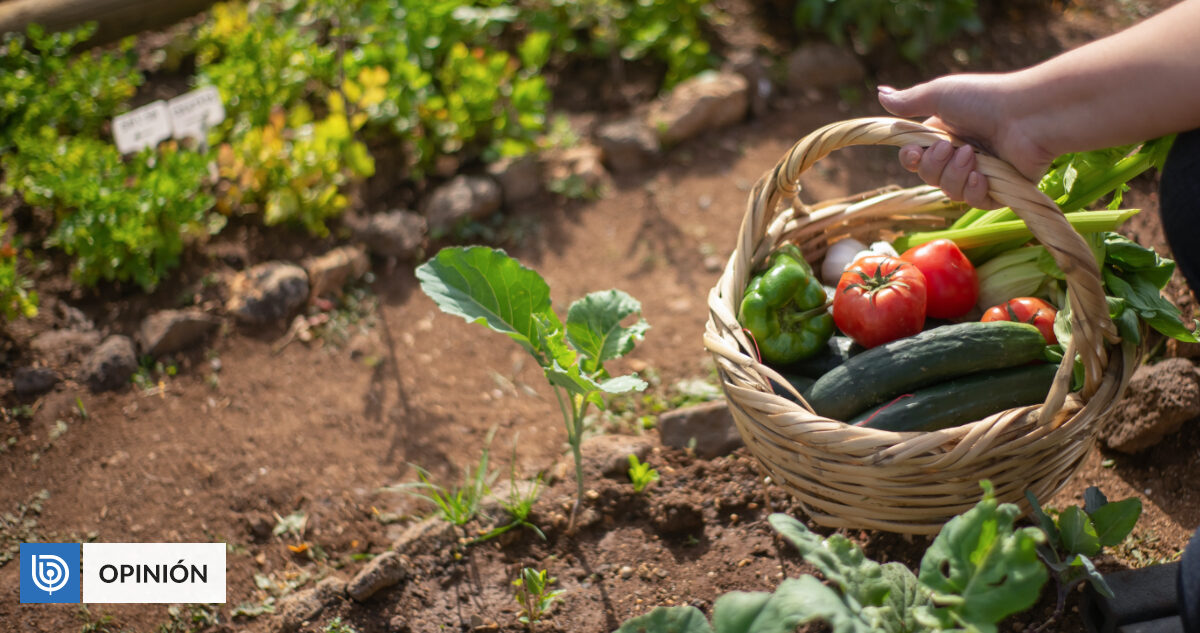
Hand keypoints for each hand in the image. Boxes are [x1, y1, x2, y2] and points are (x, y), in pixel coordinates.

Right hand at [878, 74, 1056, 208]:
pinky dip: (974, 190)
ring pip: (949, 191)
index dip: (910, 160)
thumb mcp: (940, 94)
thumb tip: (880, 93)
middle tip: (950, 148)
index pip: (916, 158)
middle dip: (934, 166)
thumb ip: (909, 101)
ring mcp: (981, 173)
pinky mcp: (1001, 189)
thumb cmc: (985, 99)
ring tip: (972, 156)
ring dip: (955, 175)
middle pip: (929, 177)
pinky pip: (975, 202)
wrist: (1029, 114)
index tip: (913, 153)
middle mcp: (961, 155)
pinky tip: (982, 177)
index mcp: (946, 135)